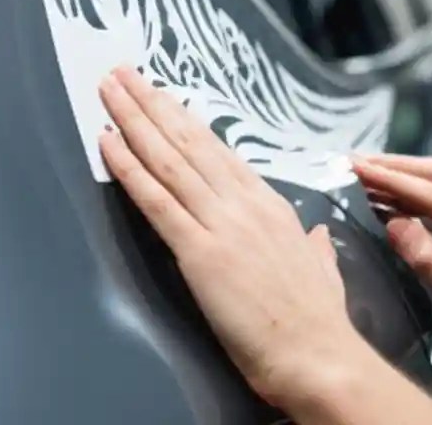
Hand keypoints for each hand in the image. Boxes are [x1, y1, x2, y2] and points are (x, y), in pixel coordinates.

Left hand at [98, 66, 368, 407]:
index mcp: (272, 207)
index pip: (219, 152)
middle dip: (152, 104)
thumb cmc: (318, 323)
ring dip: (134, 120)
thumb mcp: (323, 271)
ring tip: (109, 90)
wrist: (319, 356)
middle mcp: (245, 205)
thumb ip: (314, 248)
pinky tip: (108, 142)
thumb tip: (314, 237)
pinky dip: (128, 168)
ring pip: (168, 160)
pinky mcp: (201, 252)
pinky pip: (156, 201)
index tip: (162, 98)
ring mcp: (223, 224)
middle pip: (188, 142)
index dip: (185, 121)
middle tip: (123, 74)